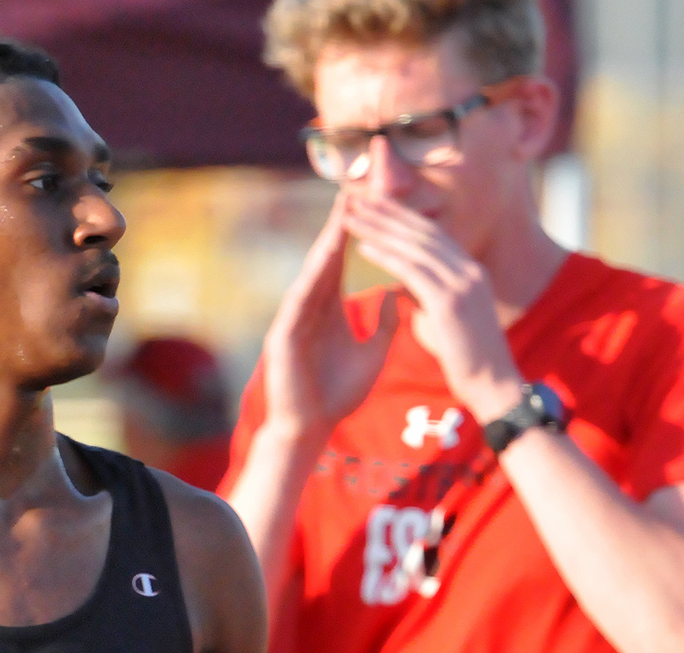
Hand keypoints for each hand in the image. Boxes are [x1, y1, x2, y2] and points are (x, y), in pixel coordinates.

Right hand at [256, 192, 398, 444]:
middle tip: (351, 192)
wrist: (311, 428)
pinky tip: (318, 266)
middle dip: (338, 228)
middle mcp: (306, 308)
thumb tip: (401, 296)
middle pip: (324, 260)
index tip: (370, 204)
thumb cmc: (337, 394)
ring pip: (310, 277)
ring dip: (323, 249)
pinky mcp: (282, 339)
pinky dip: (308, 284)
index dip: (356, 233)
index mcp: (326, 309)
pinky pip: (296, 306)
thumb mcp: (373, 352)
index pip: (342, 263)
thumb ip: (385, 324)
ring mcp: (292, 321)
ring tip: (337, 221)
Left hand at [345, 194, 521, 421]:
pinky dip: (386, 255)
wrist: (494, 388)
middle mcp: (470, 271)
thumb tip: (406, 290)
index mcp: (471, 273)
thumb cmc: (468, 363)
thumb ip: (428, 299)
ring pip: (415, 245)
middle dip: (388, 212)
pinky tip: (363, 245)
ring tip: (352, 215)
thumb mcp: (446, 321)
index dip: (403, 217)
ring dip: (380, 227)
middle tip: (358, 198)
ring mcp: (463, 283)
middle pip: (423, 231)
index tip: (376, 206)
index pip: (433, 235)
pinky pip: (413, 270)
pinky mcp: (451, 301)